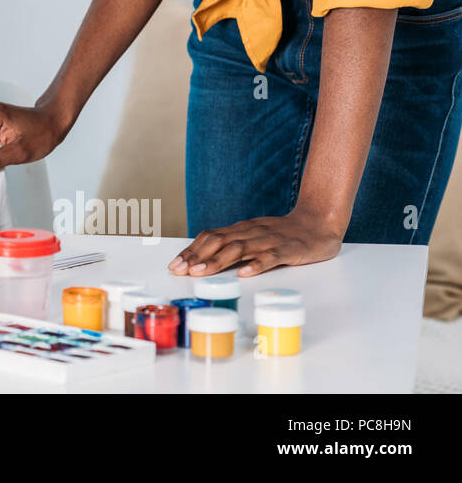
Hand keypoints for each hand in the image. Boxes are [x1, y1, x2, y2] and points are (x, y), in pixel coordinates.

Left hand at [167, 208, 343, 276]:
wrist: (319, 221)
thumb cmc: (283, 234)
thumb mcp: (254, 236)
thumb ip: (234, 246)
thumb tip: (205, 260)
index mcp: (241, 230)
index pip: (209, 237)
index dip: (191, 250)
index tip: (174, 265)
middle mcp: (251, 232)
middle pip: (219, 242)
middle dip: (196, 256)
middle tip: (179, 270)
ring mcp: (269, 240)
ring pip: (239, 249)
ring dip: (217, 261)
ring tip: (200, 272)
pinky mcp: (289, 250)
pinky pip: (271, 257)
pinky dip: (256, 264)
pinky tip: (245, 273)